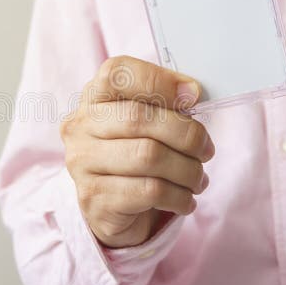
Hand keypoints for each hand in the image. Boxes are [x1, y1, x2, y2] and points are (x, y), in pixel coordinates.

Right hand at [60, 56, 214, 248]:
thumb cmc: (136, 157)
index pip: (116, 73)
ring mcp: (82, 164)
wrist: (113, 210)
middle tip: (206, 149)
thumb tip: (191, 92)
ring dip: (187, 169)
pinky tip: (186, 199)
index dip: (158, 80)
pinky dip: (179, 196)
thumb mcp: (147, 123)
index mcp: (93, 98)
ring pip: (148, 156)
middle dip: (185, 134)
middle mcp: (80, 128)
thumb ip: (165, 103)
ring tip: (198, 178)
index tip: (193, 94)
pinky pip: (150, 191)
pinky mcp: (95, 199)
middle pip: (137, 118)